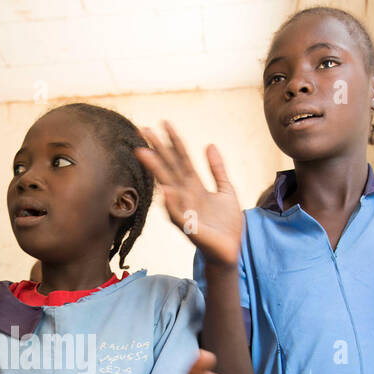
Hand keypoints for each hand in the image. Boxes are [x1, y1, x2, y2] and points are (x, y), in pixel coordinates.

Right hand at [136, 123, 243, 267]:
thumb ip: (217, 169)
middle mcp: (185, 195)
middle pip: (169, 167)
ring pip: (168, 186)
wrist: (229, 251)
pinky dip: (172, 203)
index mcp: (194, 186)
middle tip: (144, 129)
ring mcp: (184, 210)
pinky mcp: (190, 228)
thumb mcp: (226, 190)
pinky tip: (167, 190)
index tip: (165, 122)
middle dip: (157, 149)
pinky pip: (178, 214)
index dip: (174, 141)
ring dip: (156, 170)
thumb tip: (210, 144)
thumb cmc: (225, 224)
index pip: (182, 159)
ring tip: (144, 153)